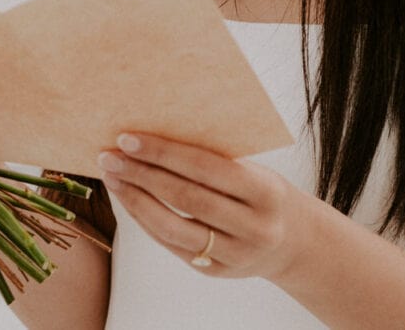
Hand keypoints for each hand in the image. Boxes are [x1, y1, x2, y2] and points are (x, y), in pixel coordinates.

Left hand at [99, 132, 309, 280]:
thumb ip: (215, 159)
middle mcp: (253, 227)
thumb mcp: (253, 171)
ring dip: (135, 200)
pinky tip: (128, 200)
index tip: (128, 138)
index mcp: (265, 192)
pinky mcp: (215, 271)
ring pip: (173, 227)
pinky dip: (145, 220)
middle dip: (142, 174)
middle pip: (185, 198)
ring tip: (112, 177)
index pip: (205, 168)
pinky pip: (171, 245)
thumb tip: (156, 134)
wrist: (295, 242)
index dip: (164, 152)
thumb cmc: (264, 193)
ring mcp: (234, 254)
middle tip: (109, 155)